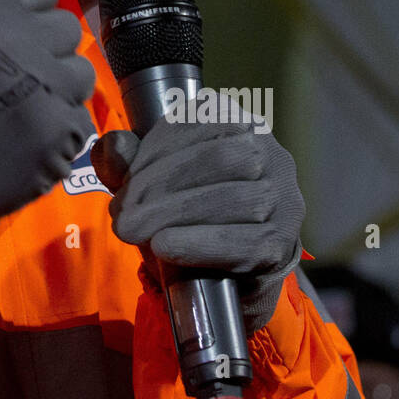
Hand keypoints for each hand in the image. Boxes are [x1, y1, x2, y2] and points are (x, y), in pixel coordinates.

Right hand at [0, 0, 96, 248]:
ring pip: (79, 68)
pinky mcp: (59, 123)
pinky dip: (58, 125)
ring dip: (55, 88)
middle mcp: (12, 32)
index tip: (14, 22)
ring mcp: (40, 80)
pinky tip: (25, 134)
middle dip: (43, 49)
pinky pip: (80, 111)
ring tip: (16, 107)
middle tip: (6, 76)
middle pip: (65, 23)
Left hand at [90, 93, 305, 333]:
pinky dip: (199, 243)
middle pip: (218, 159)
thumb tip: (115, 146)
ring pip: (232, 197)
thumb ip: (127, 161)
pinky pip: (244, 241)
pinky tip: (165, 246)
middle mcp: (270, 154)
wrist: (227, 276)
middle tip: (121, 214)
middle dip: (160, 185)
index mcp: (237, 122)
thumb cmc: (185, 214)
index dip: (155, 149)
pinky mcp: (283, 243)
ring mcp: (283, 198)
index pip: (199, 122)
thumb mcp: (150, 182)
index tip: (122, 182)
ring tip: (133, 230)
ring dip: (173, 213)